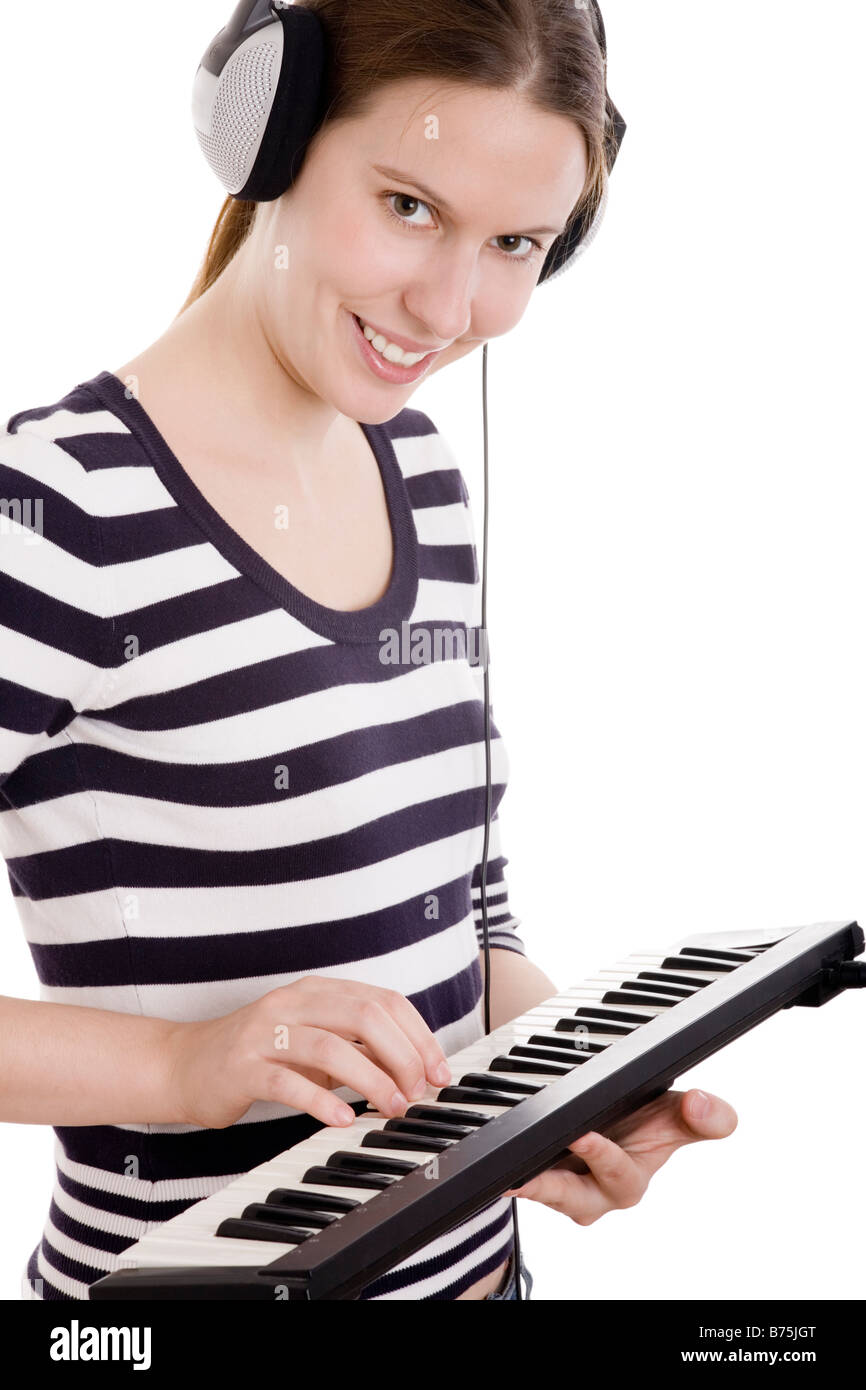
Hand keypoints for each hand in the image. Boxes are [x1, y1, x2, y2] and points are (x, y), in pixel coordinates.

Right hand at [165, 976, 451, 1129]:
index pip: (383, 1000)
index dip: (418, 1035)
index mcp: (317, 990)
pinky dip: (322, 1100)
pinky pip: (288, 1082)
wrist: (184, 1064)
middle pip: (363, 1016)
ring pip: (330, 1046)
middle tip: (418, 1090)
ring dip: (371, 1078)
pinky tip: (344, 1119)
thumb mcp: (312, 1040)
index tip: (439, 1071)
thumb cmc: (257, 1054)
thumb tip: (414, 1069)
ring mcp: (265, 1032)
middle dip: (402, 1054)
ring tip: (393, 1106)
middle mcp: (293, 1003)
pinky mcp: (242, 1067)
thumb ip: (355, 1046)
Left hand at [504, 1088, 736, 1222]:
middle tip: (527, 1173)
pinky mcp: (536, 1175)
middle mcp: (594, 1194)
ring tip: (503, 1177)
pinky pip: (520, 1175)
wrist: (617, 1122)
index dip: (602, 1157)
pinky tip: (494, 1164)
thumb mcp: (679, 1117)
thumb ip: (708, 1119)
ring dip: (524, 1184)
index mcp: (629, 1183)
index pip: (618, 1175)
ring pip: (541, 1191)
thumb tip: (702, 1103)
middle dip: (552, 1186)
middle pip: (572, 1197)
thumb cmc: (648, 1124)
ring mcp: (562, 1188)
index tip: (582, 1134)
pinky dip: (507, 1169)